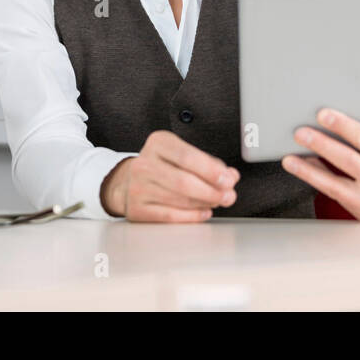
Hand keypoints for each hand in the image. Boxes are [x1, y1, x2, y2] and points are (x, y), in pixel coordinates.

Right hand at [101, 131, 239, 221]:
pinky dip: (192, 216)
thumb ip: (209, 164)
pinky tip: (203, 212)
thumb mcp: (183, 155)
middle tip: (228, 196)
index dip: (211, 170)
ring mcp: (138, 188)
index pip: (187, 157)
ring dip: (204, 204)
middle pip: (183, 181)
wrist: (129, 181)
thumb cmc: (163, 166)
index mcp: (158, 143)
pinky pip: (170, 216)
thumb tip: (230, 177)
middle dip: (211, 191)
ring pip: (179, 200)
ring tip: (217, 202)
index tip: (228, 179)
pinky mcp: (136, 209)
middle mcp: (144, 164)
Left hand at [281, 108, 359, 220]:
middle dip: (320, 144)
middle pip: (347, 161)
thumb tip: (343, 125)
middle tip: (301, 133)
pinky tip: (307, 171)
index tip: (323, 115)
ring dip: (309, 170)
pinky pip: (337, 196)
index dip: (342, 126)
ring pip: (335, 185)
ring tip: (291, 158)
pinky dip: (319, 182)